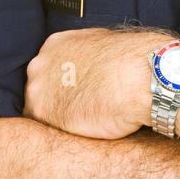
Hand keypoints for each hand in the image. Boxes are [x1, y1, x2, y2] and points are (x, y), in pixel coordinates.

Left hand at [23, 26, 167, 138]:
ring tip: (82, 125)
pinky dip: (59, 134)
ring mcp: (38, 87)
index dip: (62, 86)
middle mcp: (40, 63)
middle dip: (56, 101)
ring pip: (38, 110)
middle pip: (39, 89)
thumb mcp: (104, 45)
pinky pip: (44, 128)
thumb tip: (90, 63)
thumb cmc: (133, 62)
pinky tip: (79, 134)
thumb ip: (86, 54)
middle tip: (79, 112)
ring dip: (56, 119)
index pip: (48, 70)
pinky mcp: (42, 112)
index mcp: (55, 45)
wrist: (141, 78)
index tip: (76, 95)